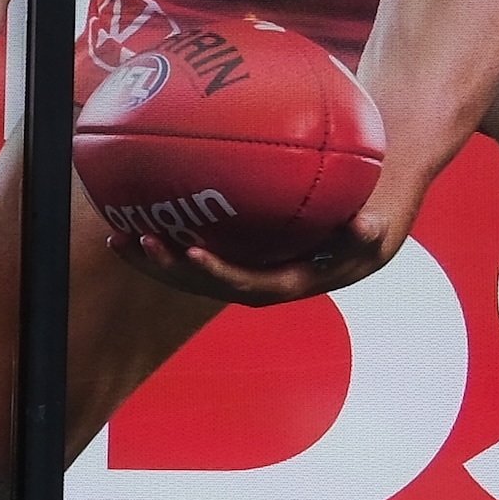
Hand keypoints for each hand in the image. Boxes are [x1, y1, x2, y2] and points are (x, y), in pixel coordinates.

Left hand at [110, 179, 412, 306]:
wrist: (367, 215)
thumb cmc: (372, 214)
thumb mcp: (379, 224)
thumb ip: (369, 230)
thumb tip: (366, 225)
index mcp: (292, 282)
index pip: (249, 285)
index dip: (218, 274)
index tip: (191, 252)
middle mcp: (262, 284)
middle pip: (207, 285)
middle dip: (170, 269)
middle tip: (140, 239)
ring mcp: (244, 271)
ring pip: (191, 274)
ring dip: (154, 260)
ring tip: (118, 237)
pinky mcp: (234, 256)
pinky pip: (193, 251)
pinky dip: (164, 240)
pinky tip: (130, 217)